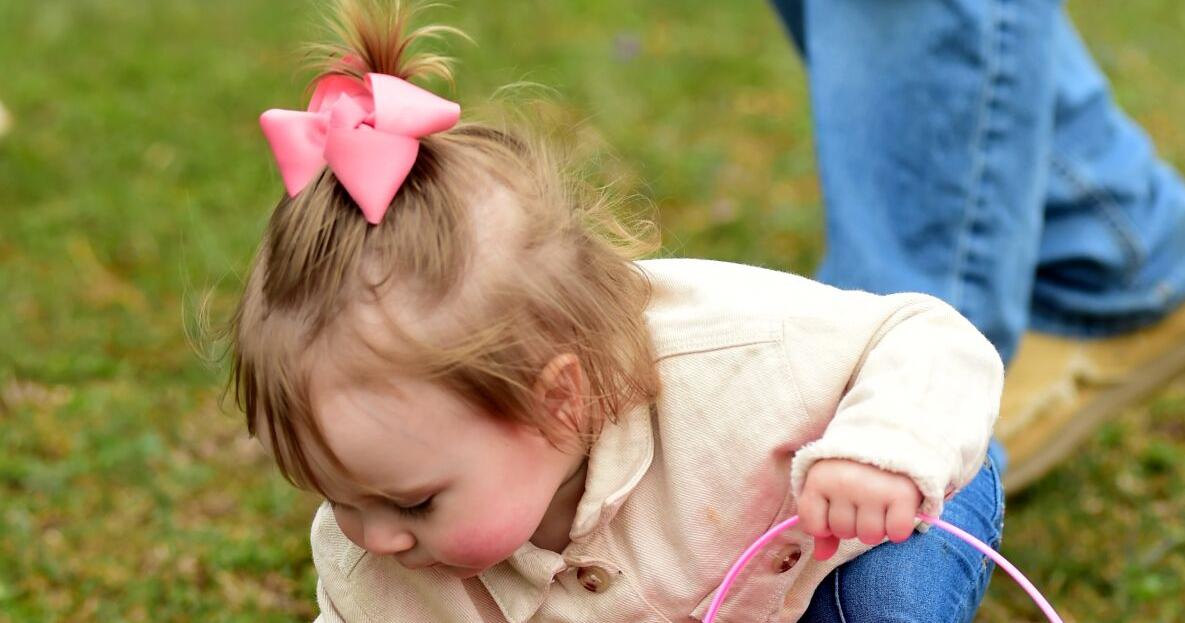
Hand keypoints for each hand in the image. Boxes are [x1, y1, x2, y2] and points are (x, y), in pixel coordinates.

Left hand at [797, 459, 921, 559]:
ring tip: (880, 504)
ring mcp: (873, 489)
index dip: (825, 524)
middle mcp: (845, 483)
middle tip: (863, 500)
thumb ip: (821, 522)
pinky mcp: (902, 495)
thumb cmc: (854, 469)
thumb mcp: (830, 488)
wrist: (893, 436)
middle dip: (853, 523)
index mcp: (820, 478)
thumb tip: (820, 556)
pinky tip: (897, 510)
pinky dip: (899, 528)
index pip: (814, 526)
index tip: (836, 507)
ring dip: (877, 527)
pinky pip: (897, 532)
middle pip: (843, 532)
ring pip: (869, 536)